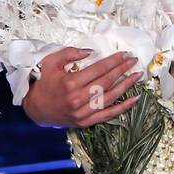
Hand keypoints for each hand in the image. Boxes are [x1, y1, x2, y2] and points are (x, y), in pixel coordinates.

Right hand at [21, 47, 142, 128]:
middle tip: (134, 61)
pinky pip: (107, 114)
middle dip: (122, 69)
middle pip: (106, 81)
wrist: (36, 109)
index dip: (114, 61)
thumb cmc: (45, 83)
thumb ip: (70, 53)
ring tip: (137, 76)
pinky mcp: (85, 122)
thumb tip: (91, 51)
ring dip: (126, 86)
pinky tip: (134, 99)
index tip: (125, 54)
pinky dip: (122, 108)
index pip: (99, 69)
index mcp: (70, 83)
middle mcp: (78, 98)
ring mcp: (82, 112)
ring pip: (110, 97)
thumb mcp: (51, 62)